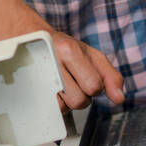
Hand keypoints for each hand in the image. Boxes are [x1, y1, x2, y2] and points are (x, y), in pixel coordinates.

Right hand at [0, 0, 124, 110]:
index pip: (95, 86)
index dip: (94, 85)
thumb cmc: (61, 47)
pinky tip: (51, 89)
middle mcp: (53, 60)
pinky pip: (51, 109)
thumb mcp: (90, 55)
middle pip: (80, 100)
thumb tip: (119, 98)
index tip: (87, 76)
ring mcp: (38, 74)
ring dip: (66, 100)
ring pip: (66, 107)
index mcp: (71, 49)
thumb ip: (109, 76)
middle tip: (72, 80)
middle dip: (81, 95)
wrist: (27, 37)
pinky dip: (53, 103)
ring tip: (60, 83)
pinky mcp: (29, 88)